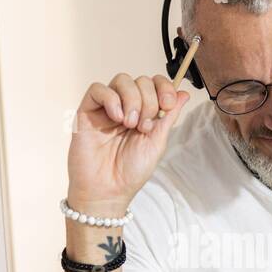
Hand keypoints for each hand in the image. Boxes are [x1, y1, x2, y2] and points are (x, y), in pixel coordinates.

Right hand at [66, 73, 188, 209]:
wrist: (108, 191)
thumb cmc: (130, 172)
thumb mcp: (157, 142)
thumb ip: (169, 116)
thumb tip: (184, 93)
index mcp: (144, 113)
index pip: (155, 84)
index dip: (164, 87)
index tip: (168, 104)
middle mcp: (125, 107)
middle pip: (140, 80)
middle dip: (149, 100)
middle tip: (144, 125)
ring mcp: (106, 108)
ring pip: (121, 80)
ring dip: (132, 99)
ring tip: (129, 124)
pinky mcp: (87, 111)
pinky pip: (98, 89)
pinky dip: (111, 99)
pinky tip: (116, 118)